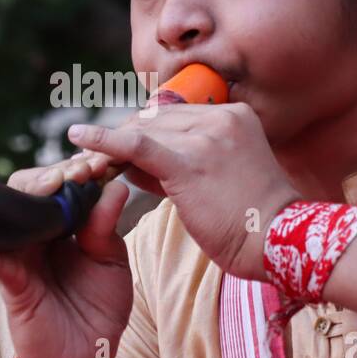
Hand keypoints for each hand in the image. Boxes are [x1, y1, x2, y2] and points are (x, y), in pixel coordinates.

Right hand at [0, 159, 134, 357]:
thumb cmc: (98, 310)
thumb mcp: (111, 264)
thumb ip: (106, 228)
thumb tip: (114, 187)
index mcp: (63, 227)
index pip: (61, 187)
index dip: (78, 171)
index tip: (103, 160)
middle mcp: (37, 236)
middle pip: (30, 191)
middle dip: (53, 175)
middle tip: (80, 169)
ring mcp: (21, 258)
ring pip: (11, 217)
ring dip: (28, 198)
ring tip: (50, 186)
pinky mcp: (12, 285)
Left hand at [66, 102, 300, 280]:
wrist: (278, 241)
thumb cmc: (250, 220)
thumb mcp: (217, 179)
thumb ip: (177, 163)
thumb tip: (131, 161)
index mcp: (233, 116)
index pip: (173, 116)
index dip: (141, 133)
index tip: (116, 149)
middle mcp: (220, 118)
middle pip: (155, 121)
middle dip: (123, 139)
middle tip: (92, 158)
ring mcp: (206, 137)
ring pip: (143, 133)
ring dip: (111, 148)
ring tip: (83, 163)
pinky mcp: (189, 162)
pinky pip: (136, 145)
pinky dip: (103, 141)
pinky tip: (78, 138)